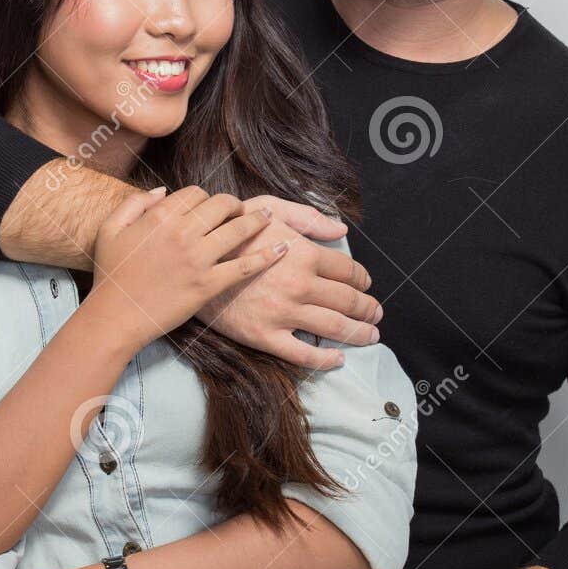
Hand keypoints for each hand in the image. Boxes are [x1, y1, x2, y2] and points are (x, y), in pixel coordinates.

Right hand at [88, 185, 289, 353]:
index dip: (206, 198)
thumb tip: (162, 191)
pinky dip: (266, 256)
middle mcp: (183, 232)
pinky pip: (244, 266)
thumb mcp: (110, 229)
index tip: (209, 208)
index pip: (196, 193)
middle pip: (221, 205)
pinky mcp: (208, 285)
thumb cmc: (110, 274)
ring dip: (257, 220)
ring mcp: (198, 260)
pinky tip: (282, 249)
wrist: (115, 317)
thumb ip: (135, 203)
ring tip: (268, 217)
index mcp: (160, 216)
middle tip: (240, 210)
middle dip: (233, 204)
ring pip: (237, 229)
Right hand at [194, 194, 382, 372]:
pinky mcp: (265, 336)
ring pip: (334, 328)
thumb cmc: (231, 231)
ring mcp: (284, 313)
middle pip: (348, 300)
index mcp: (304, 254)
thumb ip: (307, 217)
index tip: (366, 284)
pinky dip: (326, 359)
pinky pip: (303, 354)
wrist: (191, 263)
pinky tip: (339, 359)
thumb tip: (340, 227)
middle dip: (368, 308)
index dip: (362, 279)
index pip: (347, 270)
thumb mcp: (267, 209)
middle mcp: (300, 285)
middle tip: (377, 313)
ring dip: (359, 332)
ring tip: (370, 334)